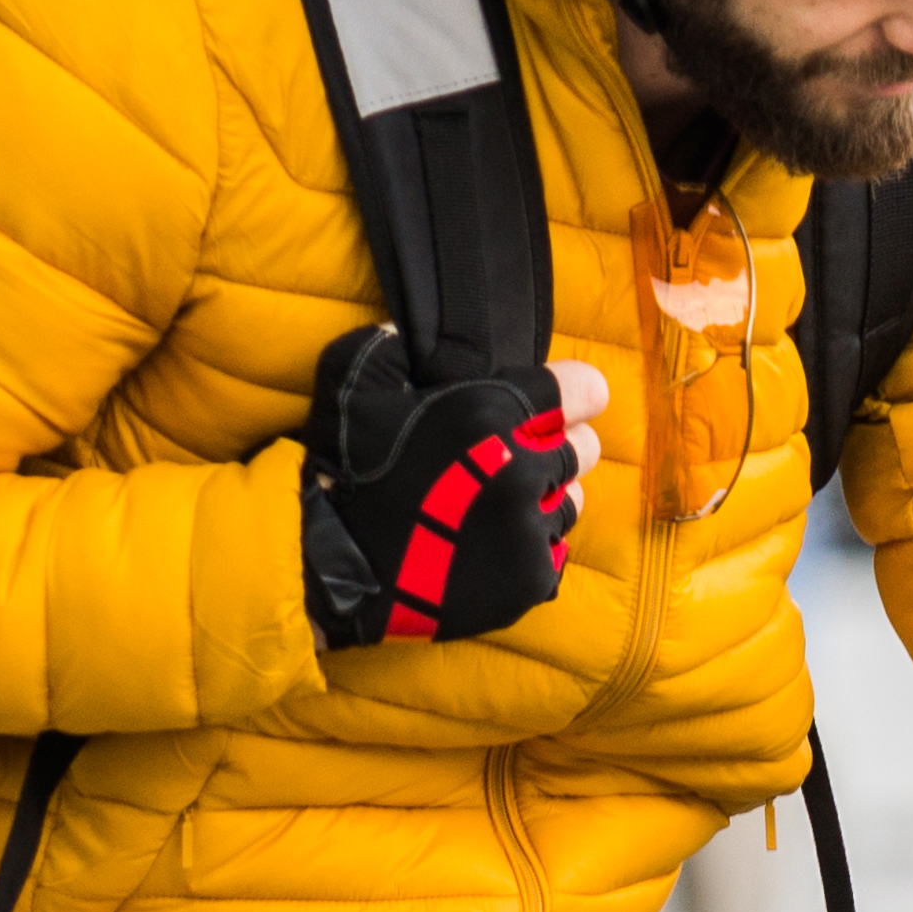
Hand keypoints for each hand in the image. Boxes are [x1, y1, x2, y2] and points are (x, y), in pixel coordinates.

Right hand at [302, 339, 614, 651]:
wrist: (328, 568)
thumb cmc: (342, 471)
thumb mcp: (353, 381)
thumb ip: (392, 344)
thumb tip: (412, 332)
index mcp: (492, 414)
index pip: (584, 389)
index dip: (573, 393)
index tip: (557, 403)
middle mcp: (524, 470)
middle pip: (585, 448)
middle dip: (555, 446)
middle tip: (514, 457)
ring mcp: (530, 530)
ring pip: (573, 501)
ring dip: (545, 498)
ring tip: (499, 504)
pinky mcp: (529, 579)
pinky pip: (556, 551)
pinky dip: (531, 546)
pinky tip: (492, 544)